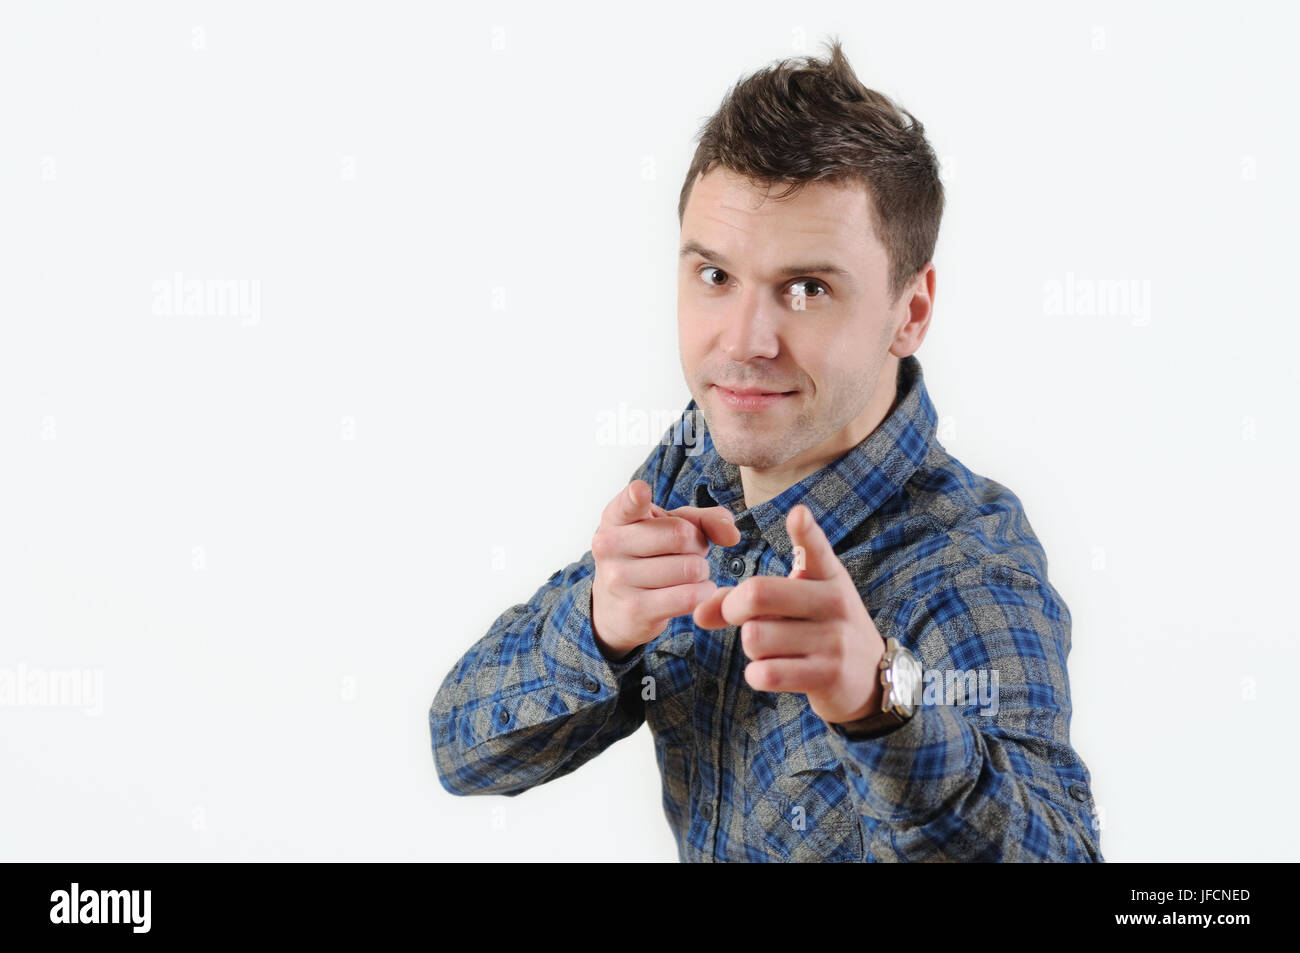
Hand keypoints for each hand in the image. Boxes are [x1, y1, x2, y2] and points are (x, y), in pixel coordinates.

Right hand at [590, 479, 741, 659]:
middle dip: (698, 544)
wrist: (614, 607)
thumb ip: (704, 519)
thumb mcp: (668, 527)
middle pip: (681, 535)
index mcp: (615, 518)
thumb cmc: (648, 556)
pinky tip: (694, 591)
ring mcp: (618, 579)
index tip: (641, 491)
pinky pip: (690, 597)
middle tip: (688, 553)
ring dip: (701, 572)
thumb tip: (732, 535)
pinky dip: (703, 593)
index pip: (628, 502)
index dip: (637, 496)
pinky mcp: (635, 610)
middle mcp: (610, 545)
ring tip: (686, 574)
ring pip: (691, 568)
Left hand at [692, 503, 885, 725]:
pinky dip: (757, 675)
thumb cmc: (820, 629)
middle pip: (758, 594)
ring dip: (751, 646)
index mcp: (829, 577)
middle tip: (737, 615)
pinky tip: (772, 671)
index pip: (816, 549)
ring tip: (772, 648)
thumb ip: (748, 598)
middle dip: (732, 607)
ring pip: (755, 637)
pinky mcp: (828, 675)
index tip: (798, 515)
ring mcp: (834, 640)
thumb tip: (698, 613)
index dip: (806, 531)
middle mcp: (834, 603)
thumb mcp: (798, 604)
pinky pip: (766, 673)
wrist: (872, 677)